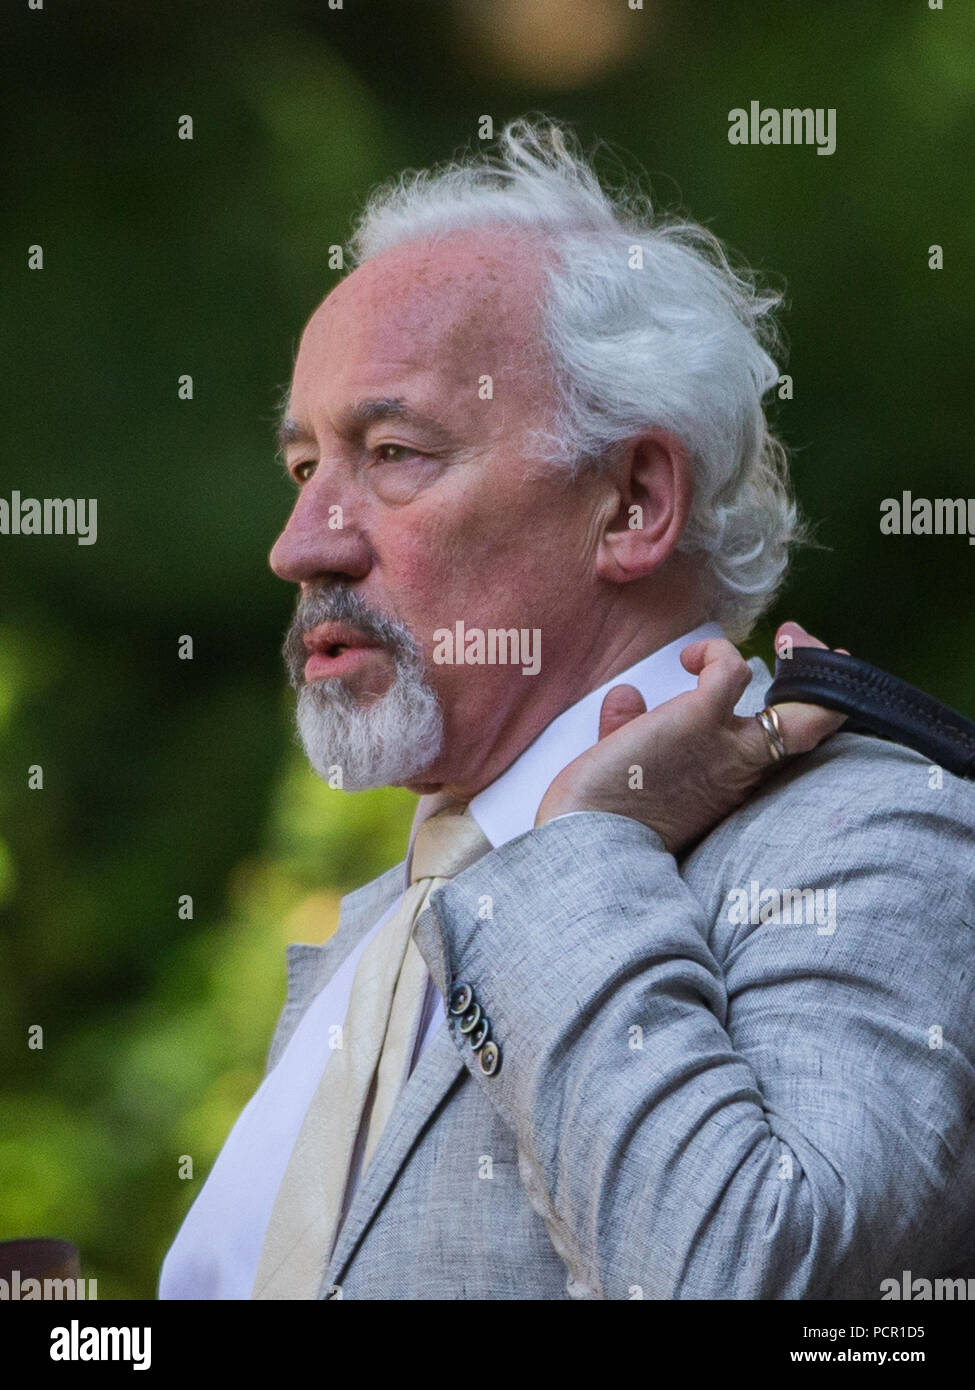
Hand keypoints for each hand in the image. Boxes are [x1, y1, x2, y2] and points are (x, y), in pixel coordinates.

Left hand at [534, 622, 848, 853]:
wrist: (587, 847)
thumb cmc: (602, 817)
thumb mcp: (631, 767)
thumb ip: (631, 728)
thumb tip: (625, 695)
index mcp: (735, 784)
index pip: (792, 748)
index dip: (810, 709)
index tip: (794, 676)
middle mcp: (745, 770)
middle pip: (821, 729)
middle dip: (828, 680)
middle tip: (803, 644)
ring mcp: (729, 749)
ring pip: (808, 712)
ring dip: (806, 661)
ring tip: (788, 636)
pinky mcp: (698, 722)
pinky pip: (730, 671)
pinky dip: (716, 652)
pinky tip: (687, 658)